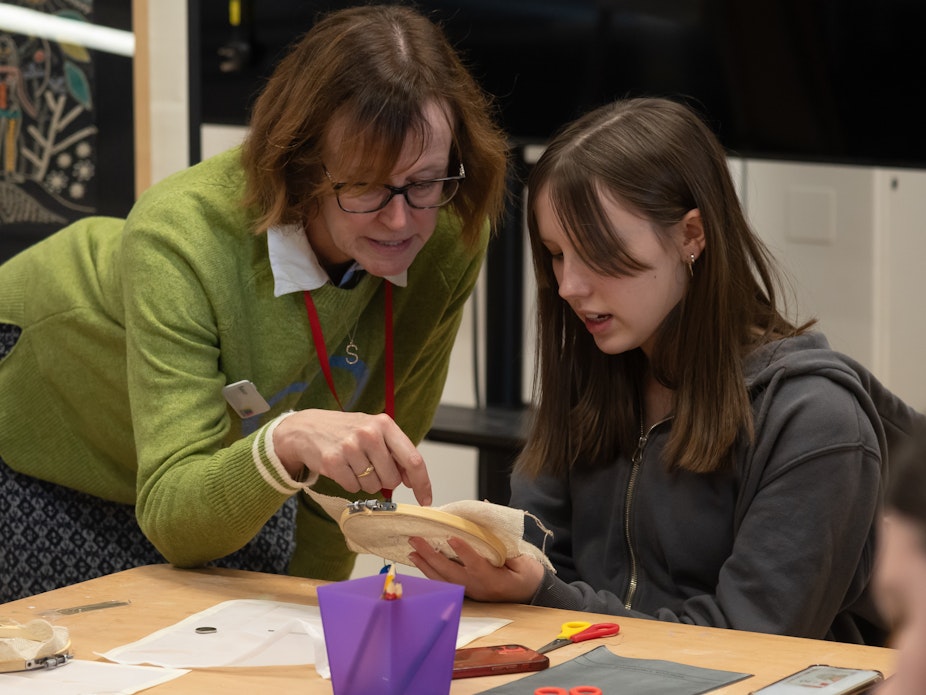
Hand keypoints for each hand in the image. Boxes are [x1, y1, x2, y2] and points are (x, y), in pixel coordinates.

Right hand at [272, 409, 431, 505]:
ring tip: (353, 463)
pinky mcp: (333, 461)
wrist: (307, 428)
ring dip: (365, 481)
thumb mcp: (375, 432)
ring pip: (372, 486)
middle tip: (370, 466)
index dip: (422, 484)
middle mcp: (369, 433)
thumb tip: (412, 480)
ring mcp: (350, 446)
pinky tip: (342, 467)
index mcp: (385, 424)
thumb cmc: (347, 431)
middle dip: (384, 480)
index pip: (413, 459)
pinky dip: (349, 483)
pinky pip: (353, 488)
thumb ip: (396, 452)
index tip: (426, 500)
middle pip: (392, 479)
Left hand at [408, 535, 543, 602]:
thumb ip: (504, 538)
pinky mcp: (466, 592)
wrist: (530, 595)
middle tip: (416, 541)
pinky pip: (445, 583)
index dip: (464, 552)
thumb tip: (485, 507)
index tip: (452, 537)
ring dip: (426, 565)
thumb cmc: (527, 574)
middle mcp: (479, 588)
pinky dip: (431, 572)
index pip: (477, 565)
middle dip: (432, 557)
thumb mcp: (523, 557)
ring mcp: (471, 592)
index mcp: (496, 579)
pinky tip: (419, 562)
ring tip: (412, 551)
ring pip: (444, 580)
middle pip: (452, 573)